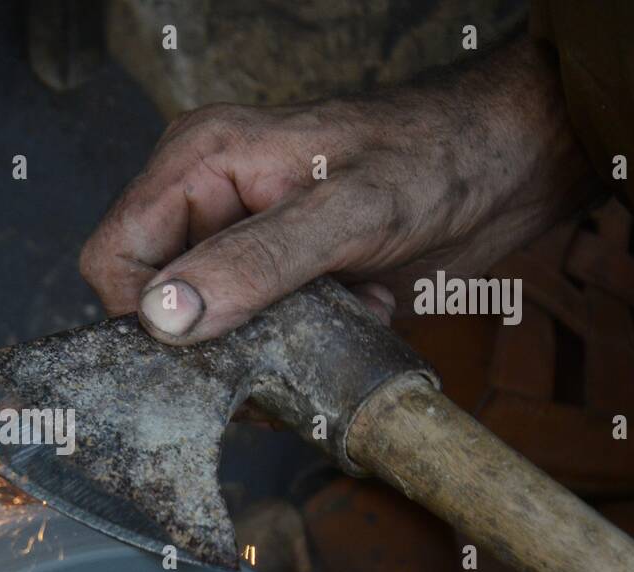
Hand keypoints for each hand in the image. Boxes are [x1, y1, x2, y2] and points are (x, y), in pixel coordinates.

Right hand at [79, 35, 600, 343]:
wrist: (518, 160)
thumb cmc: (442, 159)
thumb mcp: (348, 213)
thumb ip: (255, 264)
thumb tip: (166, 318)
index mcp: (200, 163)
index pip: (114, 257)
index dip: (144, 315)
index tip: (205, 348)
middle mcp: (207, 200)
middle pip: (151, 301)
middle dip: (206, 343)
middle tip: (276, 350)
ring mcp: (240, 239)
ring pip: (199, 328)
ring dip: (256, 351)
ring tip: (323, 327)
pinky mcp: (275, 275)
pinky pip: (247, 334)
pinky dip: (289, 348)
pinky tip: (345, 319)